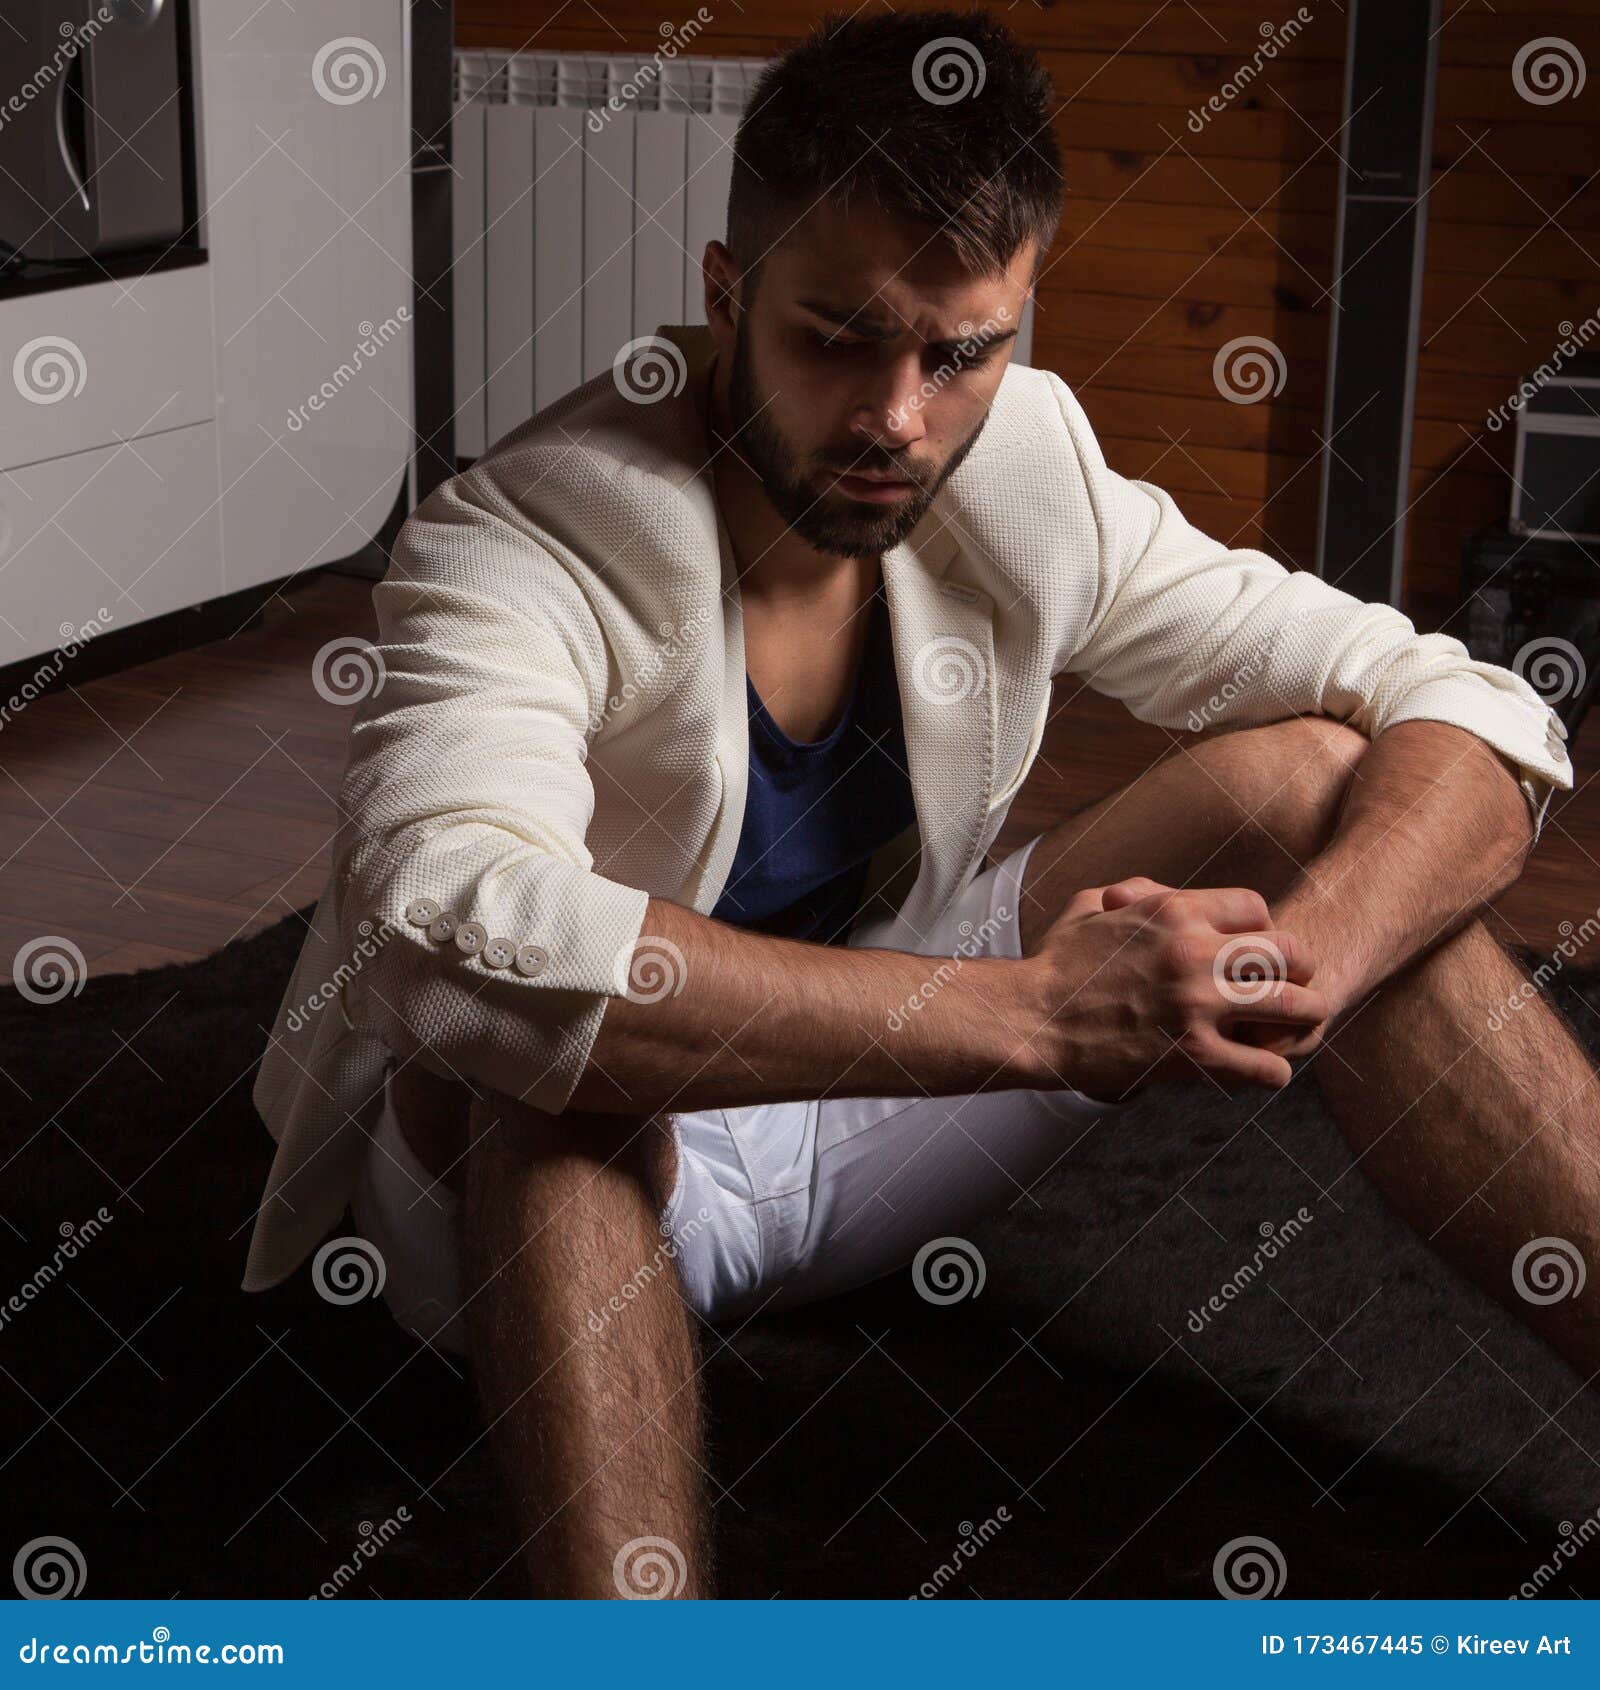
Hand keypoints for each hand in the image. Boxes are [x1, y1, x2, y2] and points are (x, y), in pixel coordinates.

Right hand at [1018, 875, 1328, 1099]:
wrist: (1028, 1020)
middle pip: (1292, 951)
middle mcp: (1195, 952)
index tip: (1255, 951)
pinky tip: (1261, 1072)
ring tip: (1295, 1032)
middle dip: (1300, 971)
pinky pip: (1267, 1067)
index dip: (1264, 928)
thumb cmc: (1054, 964)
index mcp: (1174, 912)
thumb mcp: (1091, 907)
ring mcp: (1198, 1005)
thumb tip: (1159, 894)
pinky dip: (1272, 1073)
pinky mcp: (1193, 1055)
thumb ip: (1136, 895)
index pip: (1257, 907)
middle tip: (1291, 989)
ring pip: (1296, 1007)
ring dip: (1303, 1019)